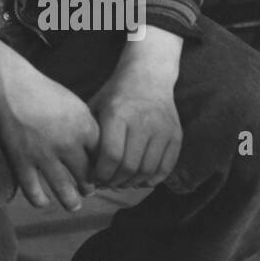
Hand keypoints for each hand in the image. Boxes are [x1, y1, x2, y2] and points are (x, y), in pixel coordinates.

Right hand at [0, 40, 99, 211]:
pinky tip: (44, 201)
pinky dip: (41, 201)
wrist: (9, 84)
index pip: (104, 159)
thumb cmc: (44, 91)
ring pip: (65, 192)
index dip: (104, 170)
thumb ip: (88, 128)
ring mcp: (44, 155)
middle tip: (87, 190)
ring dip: (72, 202)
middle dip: (89, 188)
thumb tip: (99, 152)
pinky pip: (34, 192)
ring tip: (74, 205)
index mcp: (84, 127)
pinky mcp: (22, 161)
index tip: (101, 174)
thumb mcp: (75, 104)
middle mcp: (68, 144)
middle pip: (87, 178)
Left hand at [88, 28, 182, 187]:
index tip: (94, 178)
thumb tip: (83, 169)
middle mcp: (143, 121)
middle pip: (129, 166)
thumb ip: (91, 134)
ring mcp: (162, 129)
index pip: (111, 155)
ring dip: (133, 183)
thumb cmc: (116, 95)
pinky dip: (152, 179)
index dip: (102, 174)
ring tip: (121, 182)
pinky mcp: (176, 135)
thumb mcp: (96, 106)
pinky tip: (139, 179)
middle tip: (107, 184)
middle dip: (115, 181)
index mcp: (118, 113)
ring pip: (148, 170)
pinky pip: (165, 168)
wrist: (148, 76)